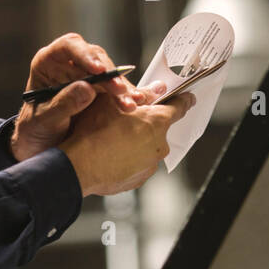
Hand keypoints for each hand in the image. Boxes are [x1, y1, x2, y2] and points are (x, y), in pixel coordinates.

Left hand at [10, 32, 144, 161]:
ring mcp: (87, 78)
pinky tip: (136, 103)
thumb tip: (87, 88)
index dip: (85, 54)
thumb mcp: (42, 120)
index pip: (68, 46)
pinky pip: (116, 90)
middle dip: (109, 74)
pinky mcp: (100, 93)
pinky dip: (126, 97)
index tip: (98, 69)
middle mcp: (69, 65)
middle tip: (120, 91)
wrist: (39, 149)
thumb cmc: (33, 129)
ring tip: (131, 103)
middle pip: (95, 59)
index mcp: (48, 63)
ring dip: (122, 88)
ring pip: (109, 74)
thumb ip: (62, 104)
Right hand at [58, 89, 195, 196]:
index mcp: (158, 122)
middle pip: (159, 129)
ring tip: (112, 140)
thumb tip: (158, 89)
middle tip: (125, 120)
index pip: (180, 107)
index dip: (183, 100)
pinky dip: (128, 159)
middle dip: (146, 124)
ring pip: (147, 148)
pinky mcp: (138, 179)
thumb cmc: (94, 131)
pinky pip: (136, 164)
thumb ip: (141, 94)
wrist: (79, 166)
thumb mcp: (113, 101)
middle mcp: (159, 145)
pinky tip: (110, 155)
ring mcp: (149, 165)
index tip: (188, 99)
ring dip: (136, 143)